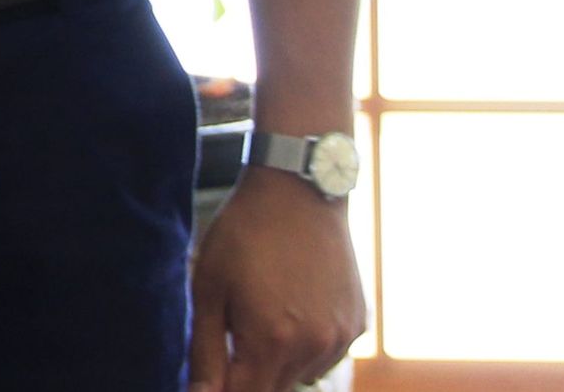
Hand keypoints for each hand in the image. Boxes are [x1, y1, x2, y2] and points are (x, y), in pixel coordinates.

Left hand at [190, 169, 367, 391]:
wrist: (299, 192)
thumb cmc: (243, 234)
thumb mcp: (209, 287)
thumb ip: (205, 351)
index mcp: (270, 340)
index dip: (221, 391)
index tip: (213, 374)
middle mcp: (312, 348)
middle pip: (273, 390)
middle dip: (246, 375)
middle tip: (233, 329)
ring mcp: (340, 338)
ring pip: (300, 377)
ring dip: (277, 362)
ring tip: (261, 309)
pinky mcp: (357, 325)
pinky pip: (325, 356)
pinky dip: (305, 346)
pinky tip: (291, 305)